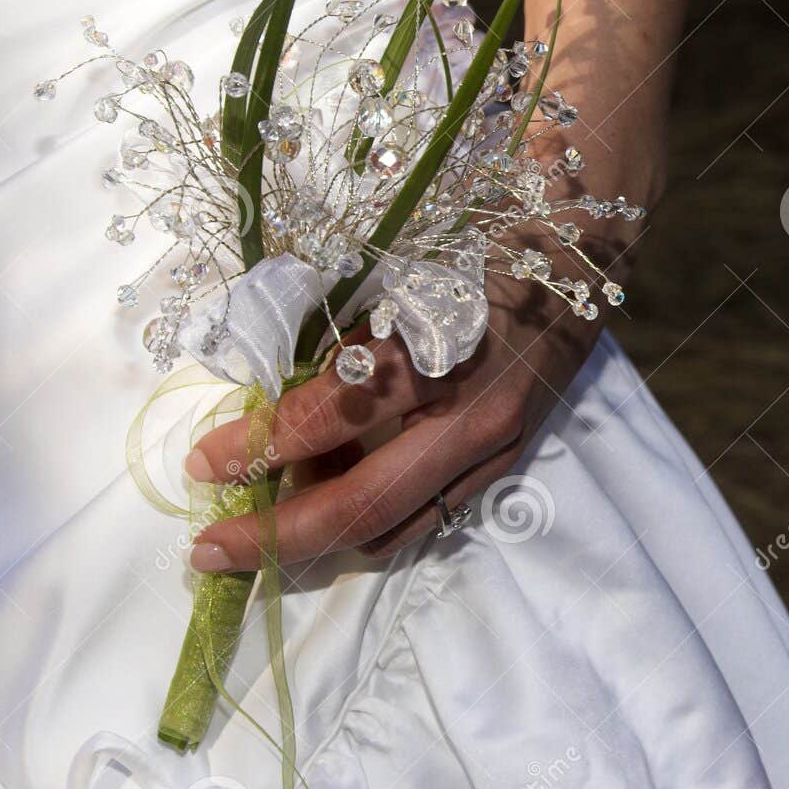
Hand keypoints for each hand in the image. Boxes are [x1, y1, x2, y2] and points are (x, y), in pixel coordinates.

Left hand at [185, 268, 606, 571]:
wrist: (586, 249)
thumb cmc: (484, 237)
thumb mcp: (402, 270)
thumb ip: (340, 339)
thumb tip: (266, 403)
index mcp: (448, 352)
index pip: (335, 415)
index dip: (260, 444)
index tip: (202, 462)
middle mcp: (479, 417)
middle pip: (363, 504)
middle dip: (276, 535)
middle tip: (211, 550)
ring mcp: (498, 450)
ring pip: (394, 525)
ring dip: (321, 530)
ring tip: (270, 507)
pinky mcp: (506, 463)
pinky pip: (425, 514)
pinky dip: (370, 514)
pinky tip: (334, 484)